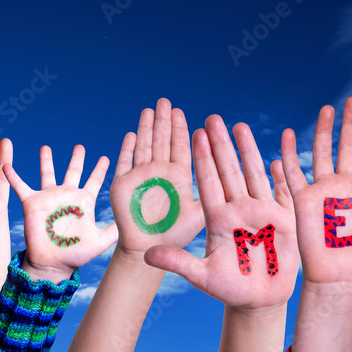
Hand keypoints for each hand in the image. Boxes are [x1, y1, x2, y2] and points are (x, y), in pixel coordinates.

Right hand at [3, 145, 117, 280]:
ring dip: (46, 161)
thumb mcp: (101, 241)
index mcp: (83, 202)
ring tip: (45, 147)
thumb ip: (116, 228)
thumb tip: (135, 219)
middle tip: (80, 146)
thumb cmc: (77, 254)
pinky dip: (13, 175)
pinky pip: (20, 186)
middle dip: (77, 159)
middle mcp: (67, 196)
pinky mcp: (32, 203)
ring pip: (48, 173)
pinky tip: (6, 164)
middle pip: (73, 171)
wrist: (53, 264)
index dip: (100, 169)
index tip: (106, 157)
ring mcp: (49, 198)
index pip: (94, 180)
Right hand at [109, 98, 203, 256]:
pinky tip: (131, 135)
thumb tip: (230, 180)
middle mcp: (159, 173)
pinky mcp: (122, 186)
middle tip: (165, 101)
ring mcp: (140, 177)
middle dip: (163, 122)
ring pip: (144, 147)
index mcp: (178, 177)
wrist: (147, 250)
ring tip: (149, 110)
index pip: (179, 147)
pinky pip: (124, 163)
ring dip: (146, 129)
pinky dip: (127, 149)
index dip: (179, 130)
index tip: (181, 112)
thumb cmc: (174, 235)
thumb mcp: (198, 216)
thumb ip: (209, 198)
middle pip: (161, 142)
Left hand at [145, 117, 299, 309]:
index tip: (194, 134)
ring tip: (239, 126)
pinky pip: (282, 193)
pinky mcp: (284, 221)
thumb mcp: (201, 276)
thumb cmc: (229, 290)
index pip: (208, 182)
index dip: (202, 158)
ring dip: (247, 150)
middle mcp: (238, 210)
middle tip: (213, 118)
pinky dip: (280, 176)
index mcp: (218, 219)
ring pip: (253, 174)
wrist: (259, 301)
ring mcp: (262, 213)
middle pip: (228, 171)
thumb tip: (146, 256)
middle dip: (221, 145)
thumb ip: (176, 262)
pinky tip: (275, 157)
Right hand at [280, 97, 351, 289]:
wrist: (340, 279)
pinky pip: (294, 173)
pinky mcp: (303, 200)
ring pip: (321, 153)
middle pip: (347, 147)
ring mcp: (323, 191)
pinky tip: (288, 135)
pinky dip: (289, 154)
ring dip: (323, 131)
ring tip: (327, 109)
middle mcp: (345, 186)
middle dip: (350, 124)